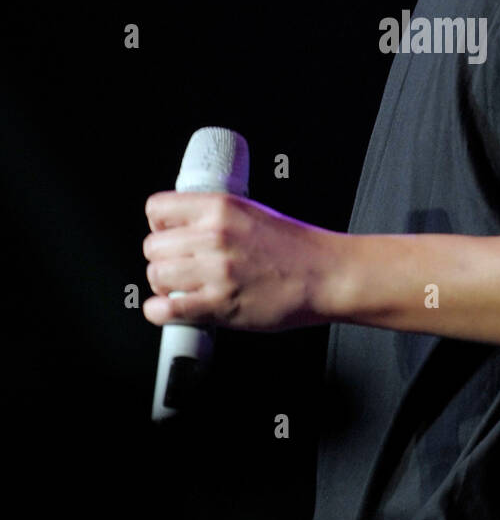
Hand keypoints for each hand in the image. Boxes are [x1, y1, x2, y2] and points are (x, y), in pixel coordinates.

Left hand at [142, 190, 342, 332]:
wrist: (327, 274)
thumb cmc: (297, 247)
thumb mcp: (251, 212)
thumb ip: (215, 218)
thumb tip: (183, 230)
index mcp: (221, 207)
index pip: (157, 208)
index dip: (158, 224)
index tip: (167, 235)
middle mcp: (214, 236)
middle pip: (152, 246)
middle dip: (161, 259)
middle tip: (178, 267)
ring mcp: (216, 271)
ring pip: (156, 275)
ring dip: (164, 285)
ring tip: (181, 288)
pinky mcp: (221, 304)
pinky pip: (167, 308)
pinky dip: (160, 312)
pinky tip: (168, 309)